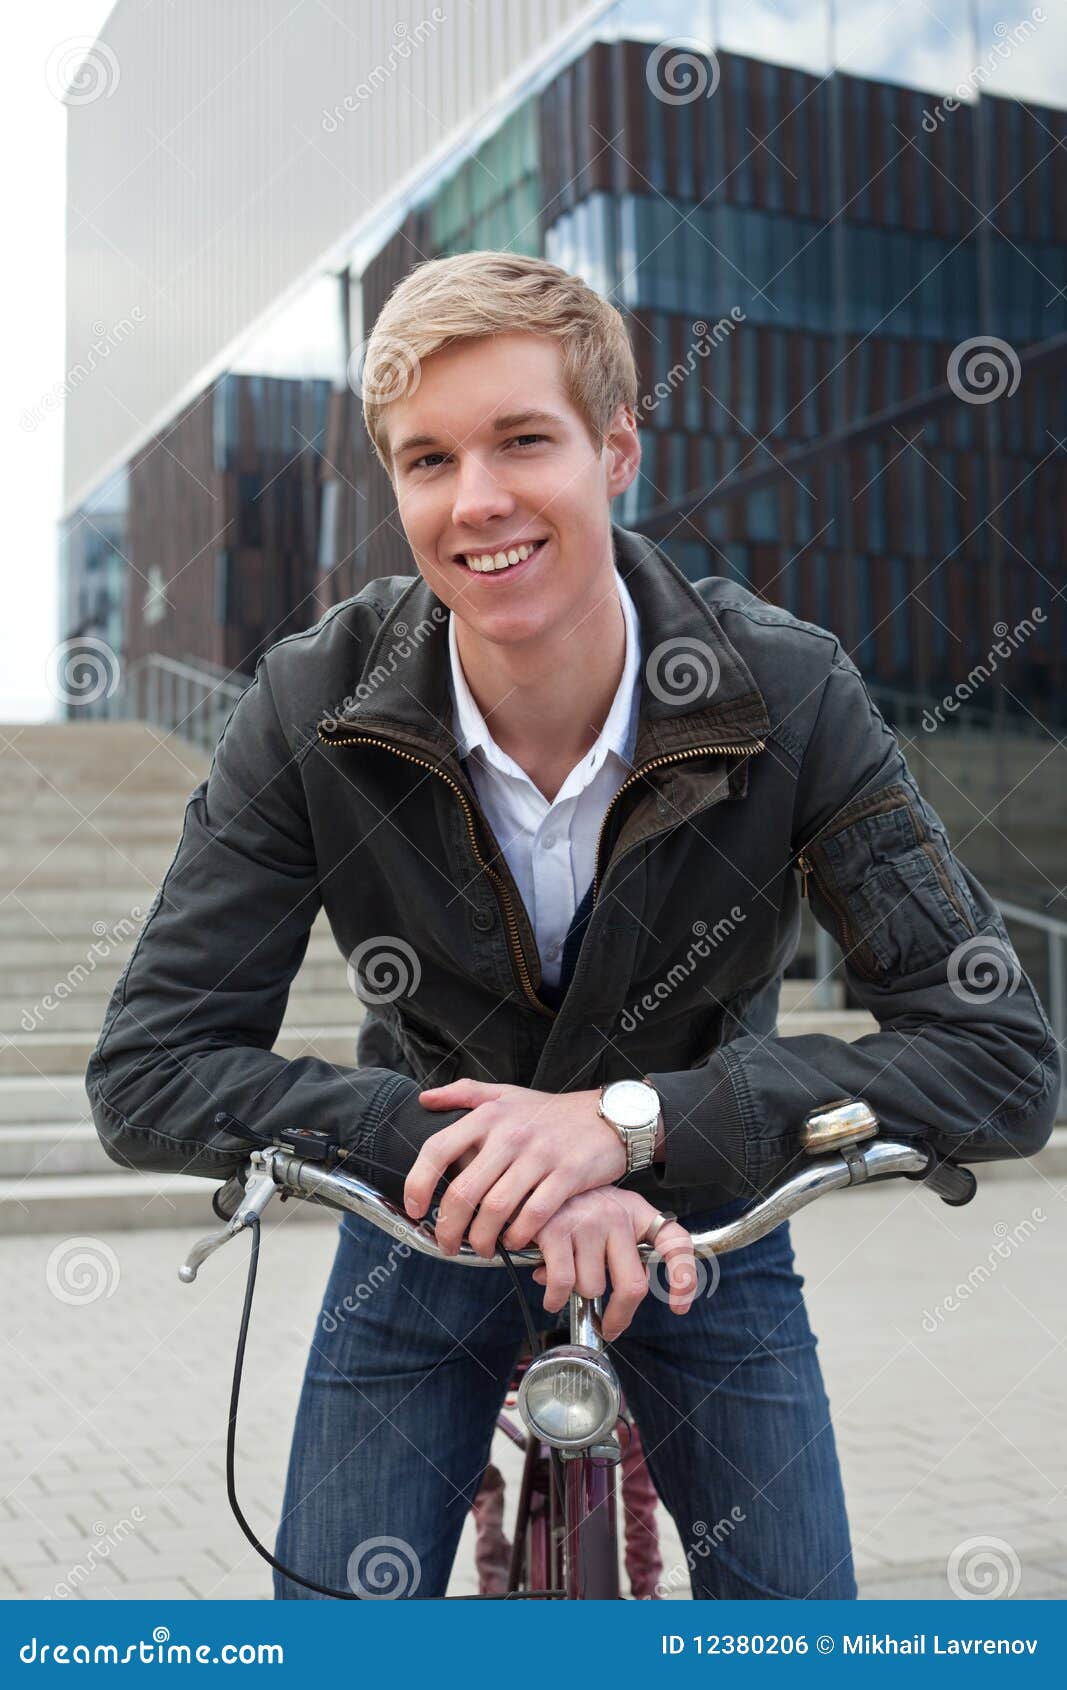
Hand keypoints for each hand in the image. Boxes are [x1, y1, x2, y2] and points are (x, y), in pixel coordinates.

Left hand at [403, 1078, 625, 1256]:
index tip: (415, 1208)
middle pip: (464, 1191)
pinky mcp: (567, 1176)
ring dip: (482, 1239)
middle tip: (447, 1244)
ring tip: (481, 1249)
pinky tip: (515, 1243)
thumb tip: (424, 1099)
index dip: (419, 1183)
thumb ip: (464, 1094)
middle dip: (449, 1228)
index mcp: (488, 1115)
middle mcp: (510, 1134)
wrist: (609, 1115)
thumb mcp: (506, 1093)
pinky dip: (519, 1237)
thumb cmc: (551, 1111)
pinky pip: (534, 1215)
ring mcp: (539, 1155)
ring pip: (496, 1209)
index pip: (438, 1149)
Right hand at [531, 1187, 697, 1340]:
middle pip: (633, 1286)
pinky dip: (555, 1298)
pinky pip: (563, 1285)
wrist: (529, 1179)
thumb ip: (615, 1254)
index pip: (675, 1241)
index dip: (683, 1278)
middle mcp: (617, 1214)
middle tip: (609, 1327)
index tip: (680, 1308)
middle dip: (620, 1316)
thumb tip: (606, 1298)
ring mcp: (588, 1221)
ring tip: (563, 1274)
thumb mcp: (604, 1218)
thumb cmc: (569, 1207)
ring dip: (576, 1294)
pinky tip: (550, 1295)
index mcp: (636, 1210)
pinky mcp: (557, 1230)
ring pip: (592, 1288)